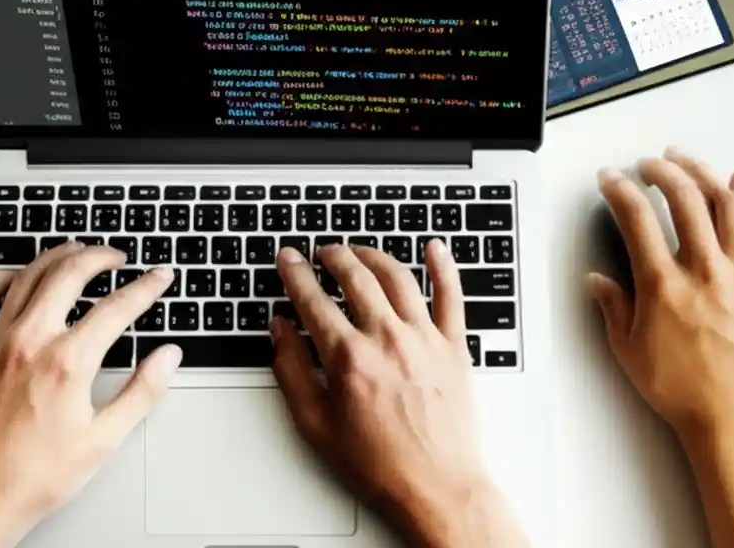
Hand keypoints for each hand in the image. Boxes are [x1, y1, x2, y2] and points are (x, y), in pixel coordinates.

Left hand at [0, 243, 180, 547]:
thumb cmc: (31, 478)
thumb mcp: (103, 440)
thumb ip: (142, 392)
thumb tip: (167, 358)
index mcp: (68, 363)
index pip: (118, 307)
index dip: (146, 287)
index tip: (159, 277)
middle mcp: (29, 343)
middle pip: (70, 274)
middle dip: (101, 257)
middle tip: (118, 257)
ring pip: (28, 277)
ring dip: (57, 257)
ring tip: (77, 252)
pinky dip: (2, 278)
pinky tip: (17, 276)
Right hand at [271, 242, 526, 547]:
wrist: (435, 486)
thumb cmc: (378, 463)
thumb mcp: (315, 424)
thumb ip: (291, 370)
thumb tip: (280, 330)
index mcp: (350, 358)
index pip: (314, 300)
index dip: (296, 274)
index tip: (289, 259)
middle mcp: (388, 339)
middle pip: (356, 278)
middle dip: (333, 257)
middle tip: (323, 251)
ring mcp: (425, 338)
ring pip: (398, 277)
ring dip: (374, 256)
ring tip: (359, 251)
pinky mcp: (454, 346)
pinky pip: (451, 295)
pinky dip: (444, 266)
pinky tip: (435, 248)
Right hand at [591, 148, 733, 436]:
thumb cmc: (684, 390)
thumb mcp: (630, 351)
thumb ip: (613, 308)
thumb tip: (598, 280)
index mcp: (664, 286)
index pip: (637, 219)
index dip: (619, 190)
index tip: (610, 179)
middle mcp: (702, 271)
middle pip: (682, 198)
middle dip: (660, 171)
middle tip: (646, 165)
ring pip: (722, 203)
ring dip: (701, 173)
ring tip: (683, 160)